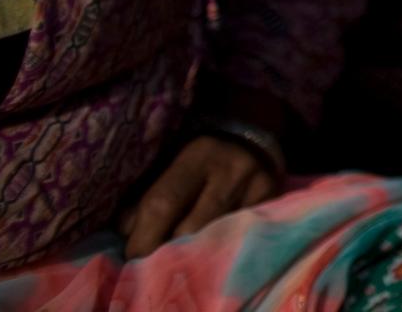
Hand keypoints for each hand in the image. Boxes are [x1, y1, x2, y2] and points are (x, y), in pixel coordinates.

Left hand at [120, 135, 276, 257]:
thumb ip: (148, 194)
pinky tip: (211, 246)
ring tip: (182, 257)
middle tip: (155, 263)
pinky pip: (240, 236)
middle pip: (191, 228)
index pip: (163, 203)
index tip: (132, 256)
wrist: (252, 137)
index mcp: (199, 153)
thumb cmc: (200, 155)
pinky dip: (221, 246)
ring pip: (218, 238)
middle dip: (167, 251)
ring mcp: (259, 187)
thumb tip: (126, 232)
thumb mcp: (171, 161)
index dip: (143, 237)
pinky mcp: (275, 201)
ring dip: (194, 253)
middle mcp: (233, 168)